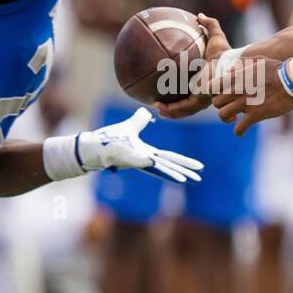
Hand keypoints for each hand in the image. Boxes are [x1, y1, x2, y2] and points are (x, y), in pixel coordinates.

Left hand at [78, 107, 202, 181]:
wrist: (93, 147)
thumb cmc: (110, 139)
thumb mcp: (130, 126)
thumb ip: (140, 120)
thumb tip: (147, 112)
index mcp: (147, 153)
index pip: (170, 158)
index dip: (185, 162)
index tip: (199, 167)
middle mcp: (144, 159)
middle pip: (168, 165)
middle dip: (184, 171)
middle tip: (199, 179)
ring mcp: (135, 160)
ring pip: (156, 167)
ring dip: (170, 173)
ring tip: (184, 180)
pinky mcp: (125, 158)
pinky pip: (136, 160)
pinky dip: (144, 161)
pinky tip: (152, 161)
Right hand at [155, 13, 230, 118]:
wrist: (229, 63)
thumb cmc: (226, 51)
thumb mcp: (216, 36)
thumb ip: (209, 24)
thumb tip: (200, 15)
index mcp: (209, 84)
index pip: (197, 93)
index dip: (186, 97)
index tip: (174, 95)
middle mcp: (206, 94)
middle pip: (189, 106)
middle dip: (176, 109)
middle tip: (163, 108)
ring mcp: (203, 99)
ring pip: (185, 110)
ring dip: (171, 112)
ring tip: (158, 110)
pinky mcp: (199, 101)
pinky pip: (183, 108)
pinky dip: (171, 109)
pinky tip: (159, 107)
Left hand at [212, 54, 292, 135]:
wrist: (292, 80)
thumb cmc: (277, 69)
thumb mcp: (258, 60)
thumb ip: (242, 64)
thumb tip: (230, 69)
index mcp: (236, 77)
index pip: (211, 86)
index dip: (214, 92)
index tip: (223, 95)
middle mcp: (237, 90)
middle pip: (216, 102)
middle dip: (222, 106)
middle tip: (230, 108)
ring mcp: (246, 103)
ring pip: (223, 116)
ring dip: (228, 119)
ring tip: (235, 119)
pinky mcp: (256, 114)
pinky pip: (239, 128)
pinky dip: (239, 131)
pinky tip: (243, 129)